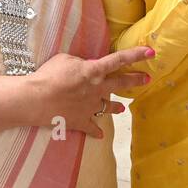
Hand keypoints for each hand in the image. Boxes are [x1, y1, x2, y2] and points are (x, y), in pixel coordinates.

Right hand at [29, 46, 152, 139]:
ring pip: (108, 107)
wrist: (37, 99)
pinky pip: (92, 128)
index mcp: (94, 71)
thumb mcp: (65, 59)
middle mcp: (97, 89)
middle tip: (147, 79)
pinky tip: (99, 134)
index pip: (119, 60)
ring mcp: (90, 107)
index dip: (136, 55)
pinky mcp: (81, 121)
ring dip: (116, 108)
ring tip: (122, 109)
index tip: (150, 52)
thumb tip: (84, 67)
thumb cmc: (49, 75)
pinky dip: (95, 131)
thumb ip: (79, 63)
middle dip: (135, 81)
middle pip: (120, 84)